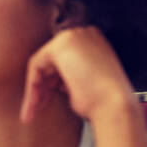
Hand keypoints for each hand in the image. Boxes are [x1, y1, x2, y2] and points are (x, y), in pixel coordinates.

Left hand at [19, 26, 135, 124]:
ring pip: (41, 65)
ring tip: (32, 112)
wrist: (114, 105)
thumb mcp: (86, 82)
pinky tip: (32, 104)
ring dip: (35, 90)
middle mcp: (84, 34)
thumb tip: (55, 80)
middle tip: (37, 107)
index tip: (47, 101)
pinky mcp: (58, 46)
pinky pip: (35, 67)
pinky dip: (32, 87)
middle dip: (43, 87)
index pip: (64, 60)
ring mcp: (71, 37)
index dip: (54, 82)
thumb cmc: (104, 101)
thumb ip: (71, 74)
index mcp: (94, 41)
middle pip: (51, 61)